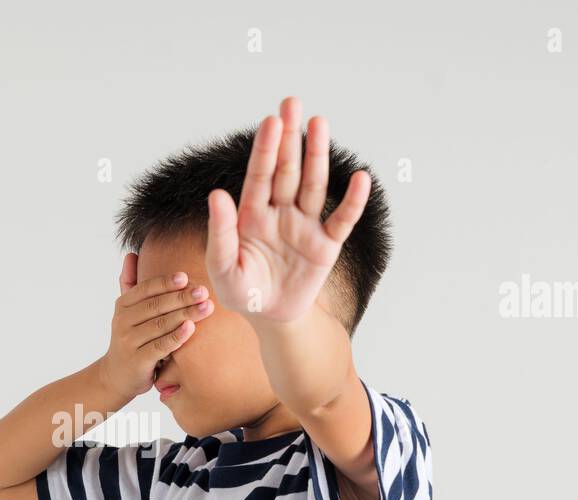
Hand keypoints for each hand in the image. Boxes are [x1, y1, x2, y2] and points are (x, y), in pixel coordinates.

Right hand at [96, 253, 213, 397]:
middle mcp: (122, 321)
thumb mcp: (126, 311)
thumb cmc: (130, 339)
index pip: (145, 289)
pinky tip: (191, 328)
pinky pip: (160, 346)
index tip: (186, 277)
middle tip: (204, 291)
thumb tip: (131, 254)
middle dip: (182, 297)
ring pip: (160, 325)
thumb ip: (130, 283)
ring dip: (185, 314)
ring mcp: (128, 341)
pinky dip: (176, 337)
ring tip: (207, 307)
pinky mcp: (137, 360)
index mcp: (122, 305)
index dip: (166, 282)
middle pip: (156, 306)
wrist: (116, 376)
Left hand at [206, 96, 369, 324]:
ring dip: (317, 156)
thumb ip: (219, 232)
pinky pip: (342, 220)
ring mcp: (304, 226)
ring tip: (319, 123)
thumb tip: (216, 194)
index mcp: (251, 215)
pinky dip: (353, 201)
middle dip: (289, 139)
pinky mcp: (326, 245)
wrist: (269, 318)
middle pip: (286, 170)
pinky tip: (360, 178)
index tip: (269, 121)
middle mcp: (279, 213)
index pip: (258, 177)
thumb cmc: (241, 292)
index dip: (264, 150)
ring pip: (313, 185)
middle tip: (292, 103)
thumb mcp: (223, 268)